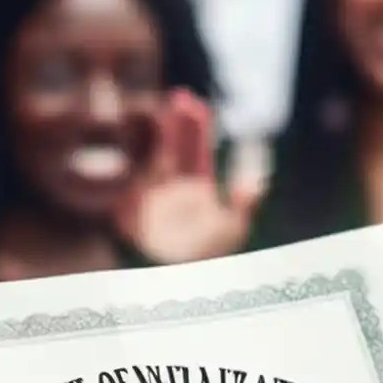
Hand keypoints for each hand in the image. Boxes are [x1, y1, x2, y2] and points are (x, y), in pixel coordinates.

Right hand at [117, 89, 260, 263]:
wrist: (179, 287)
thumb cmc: (208, 259)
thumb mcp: (233, 230)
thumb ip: (244, 203)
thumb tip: (254, 182)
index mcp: (196, 190)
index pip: (195, 150)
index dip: (195, 127)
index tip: (195, 102)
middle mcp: (173, 191)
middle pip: (173, 147)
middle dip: (176, 122)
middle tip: (179, 95)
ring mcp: (150, 199)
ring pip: (151, 159)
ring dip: (154, 137)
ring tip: (156, 111)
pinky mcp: (131, 212)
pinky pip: (128, 181)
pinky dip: (128, 164)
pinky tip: (131, 144)